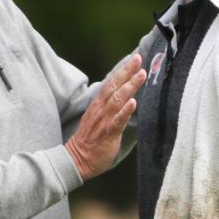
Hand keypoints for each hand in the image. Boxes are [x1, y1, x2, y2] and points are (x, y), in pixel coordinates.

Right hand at [66, 55, 143, 180]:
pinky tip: (134, 103)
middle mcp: (100, 109)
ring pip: (117, 100)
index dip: (122, 71)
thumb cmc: (89, 141)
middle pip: (113, 86)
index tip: (134, 60)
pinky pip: (117, 121)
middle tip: (138, 58)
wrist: (76, 160)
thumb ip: (109, 108)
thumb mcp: (97, 119)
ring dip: (130, 86)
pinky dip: (125, 111)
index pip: (110, 84)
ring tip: (141, 75)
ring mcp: (103, 121)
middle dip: (126, 71)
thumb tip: (125, 99)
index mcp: (97, 105)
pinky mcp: (108, 133)